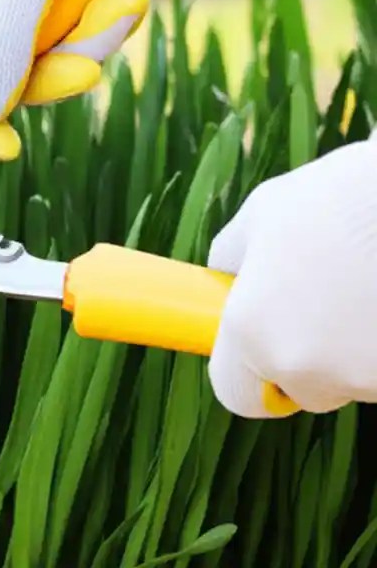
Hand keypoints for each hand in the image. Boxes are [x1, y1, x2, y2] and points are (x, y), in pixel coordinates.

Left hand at [207, 135, 376, 417]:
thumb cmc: (340, 197)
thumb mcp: (265, 213)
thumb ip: (234, 256)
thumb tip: (227, 278)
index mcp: (251, 331)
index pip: (235, 392)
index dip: (248, 372)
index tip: (262, 348)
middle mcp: (301, 367)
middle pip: (301, 388)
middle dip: (311, 357)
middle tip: (330, 303)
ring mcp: (362, 379)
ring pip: (352, 379)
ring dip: (357, 348)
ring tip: (369, 287)